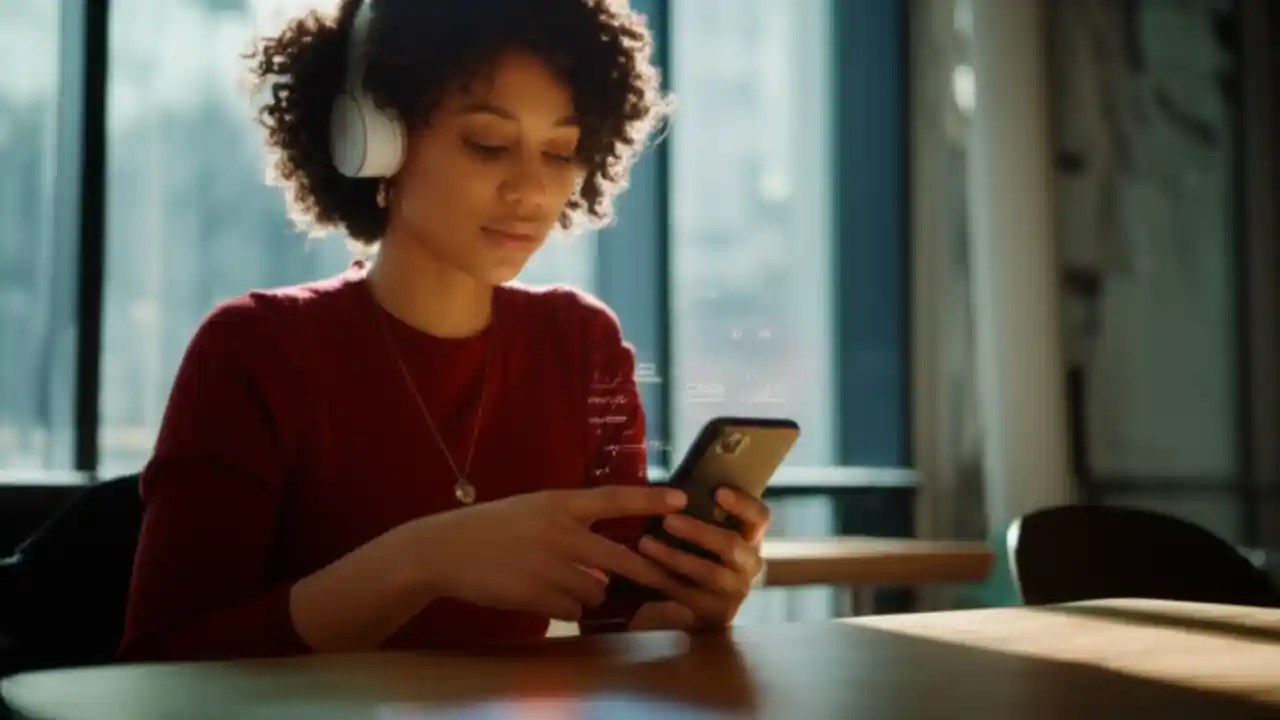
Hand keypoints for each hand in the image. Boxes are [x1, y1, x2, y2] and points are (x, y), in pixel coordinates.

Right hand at [413, 486, 686, 621]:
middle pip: (621, 558)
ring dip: (588, 592)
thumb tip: (602, 560)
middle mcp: (560, 533)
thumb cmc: (490, 527)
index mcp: (559, 503)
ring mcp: (550, 566)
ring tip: (556, 581)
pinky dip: (565, 608)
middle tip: (670, 579)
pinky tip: (539, 595)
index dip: (650, 498)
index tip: (682, 498)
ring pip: (595, 589)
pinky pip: (572, 610)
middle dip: (649, 572)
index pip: (615, 498)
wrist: (444, 550)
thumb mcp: (532, 511)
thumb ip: (569, 526)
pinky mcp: (538, 595)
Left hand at [631, 487, 770, 628]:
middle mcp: (749, 564)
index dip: (743, 503)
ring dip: (675, 557)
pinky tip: (641, 569)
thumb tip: (670, 488)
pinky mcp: (717, 614)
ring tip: (645, 543)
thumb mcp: (696, 528)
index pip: (759, 517)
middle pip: (733, 545)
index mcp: (749, 536)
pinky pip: (690, 595)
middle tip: (667, 520)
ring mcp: (736, 591)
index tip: (718, 491)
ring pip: (711, 573)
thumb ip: (694, 510)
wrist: (682, 605)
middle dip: (698, 531)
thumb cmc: (690, 552)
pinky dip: (664, 579)